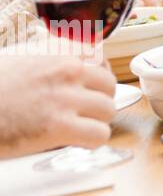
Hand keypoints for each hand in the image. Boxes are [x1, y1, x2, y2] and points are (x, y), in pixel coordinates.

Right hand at [0, 56, 115, 158]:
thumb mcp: (20, 57)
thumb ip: (49, 55)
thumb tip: (71, 57)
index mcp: (61, 53)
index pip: (103, 62)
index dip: (97, 79)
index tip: (89, 89)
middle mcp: (69, 72)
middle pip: (109, 87)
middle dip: (97, 101)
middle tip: (81, 112)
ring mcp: (66, 99)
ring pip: (108, 111)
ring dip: (95, 121)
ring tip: (76, 127)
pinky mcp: (59, 127)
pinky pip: (99, 135)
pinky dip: (90, 141)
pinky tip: (75, 141)